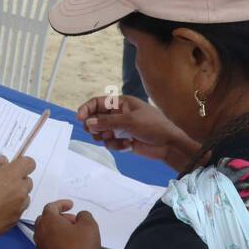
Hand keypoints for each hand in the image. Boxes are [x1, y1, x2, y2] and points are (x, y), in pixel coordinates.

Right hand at [0, 155, 35, 248]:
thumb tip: (3, 163)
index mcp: (11, 175)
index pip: (29, 164)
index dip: (22, 164)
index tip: (14, 167)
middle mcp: (19, 191)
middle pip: (28, 182)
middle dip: (18, 181)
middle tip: (2, 184)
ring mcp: (18, 207)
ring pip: (25, 198)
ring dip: (16, 196)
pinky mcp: (15, 221)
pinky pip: (18, 211)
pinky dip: (11, 209)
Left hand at [34, 200, 101, 248]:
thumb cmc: (81, 248)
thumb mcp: (89, 225)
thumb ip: (84, 215)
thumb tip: (80, 216)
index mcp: (48, 221)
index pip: (51, 206)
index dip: (61, 203)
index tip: (70, 205)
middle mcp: (40, 231)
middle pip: (45, 218)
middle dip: (59, 216)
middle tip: (73, 220)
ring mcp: (40, 244)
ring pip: (45, 230)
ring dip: (56, 227)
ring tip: (72, 232)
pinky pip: (47, 241)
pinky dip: (55, 238)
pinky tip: (67, 243)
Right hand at [77, 94, 199, 169]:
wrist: (168, 145)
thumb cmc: (153, 126)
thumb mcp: (130, 121)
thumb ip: (107, 122)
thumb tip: (88, 123)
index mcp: (121, 103)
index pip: (98, 102)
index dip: (87, 109)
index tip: (80, 118)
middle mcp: (118, 114)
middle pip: (96, 118)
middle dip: (95, 126)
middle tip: (96, 133)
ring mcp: (120, 127)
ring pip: (100, 132)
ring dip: (104, 137)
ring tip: (112, 139)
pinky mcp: (122, 139)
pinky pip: (109, 142)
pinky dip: (115, 145)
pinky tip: (127, 146)